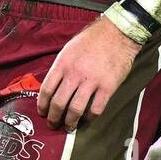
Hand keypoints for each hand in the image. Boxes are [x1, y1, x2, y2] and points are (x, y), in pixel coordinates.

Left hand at [37, 14, 140, 130]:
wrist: (117, 33)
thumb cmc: (92, 40)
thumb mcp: (70, 49)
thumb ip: (61, 67)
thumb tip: (53, 87)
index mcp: (63, 63)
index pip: (46, 90)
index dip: (42, 105)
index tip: (43, 112)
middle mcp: (75, 73)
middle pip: (59, 103)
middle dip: (54, 118)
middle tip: (53, 124)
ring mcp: (92, 81)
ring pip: (75, 110)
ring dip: (70, 122)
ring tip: (69, 127)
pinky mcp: (107, 87)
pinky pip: (95, 109)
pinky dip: (89, 118)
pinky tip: (87, 118)